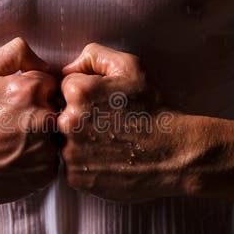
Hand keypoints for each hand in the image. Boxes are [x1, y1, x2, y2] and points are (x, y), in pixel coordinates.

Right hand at [0, 37, 59, 204]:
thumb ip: (16, 53)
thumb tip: (44, 61)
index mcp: (31, 90)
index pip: (52, 85)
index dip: (33, 94)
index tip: (15, 105)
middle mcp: (43, 118)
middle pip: (58, 110)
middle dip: (39, 114)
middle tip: (13, 126)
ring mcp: (46, 148)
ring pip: (57, 136)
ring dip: (42, 138)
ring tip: (14, 143)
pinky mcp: (45, 172)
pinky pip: (53, 160)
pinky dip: (38, 160)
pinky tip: (16, 158)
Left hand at [58, 43, 176, 201]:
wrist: (173, 154)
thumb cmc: (152, 111)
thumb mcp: (130, 67)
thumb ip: (94, 56)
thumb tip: (68, 68)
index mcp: (77, 92)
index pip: (65, 88)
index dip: (86, 95)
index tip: (105, 105)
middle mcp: (68, 122)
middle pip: (60, 116)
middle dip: (80, 119)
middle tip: (109, 126)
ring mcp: (70, 152)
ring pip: (64, 143)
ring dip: (80, 143)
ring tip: (109, 144)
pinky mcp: (76, 177)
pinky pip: (71, 167)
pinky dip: (86, 165)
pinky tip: (107, 161)